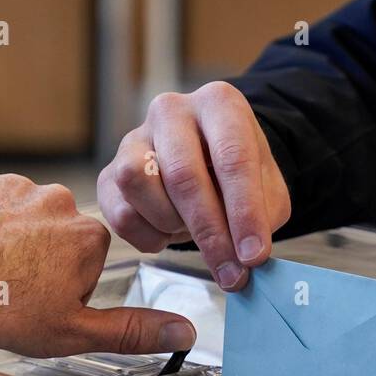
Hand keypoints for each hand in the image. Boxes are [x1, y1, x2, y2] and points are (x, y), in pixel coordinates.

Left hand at [0, 172, 195, 356]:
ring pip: (20, 220)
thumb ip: (132, 331)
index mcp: (88, 236)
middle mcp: (58, 199)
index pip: (91, 260)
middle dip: (40, 261)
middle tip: (12, 290)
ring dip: (7, 243)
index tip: (45, 301)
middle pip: (59, 236)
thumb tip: (184, 331)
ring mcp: (13, 186)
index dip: (68, 286)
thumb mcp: (71, 333)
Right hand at [99, 81, 290, 290]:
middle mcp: (171, 111)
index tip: (254, 255)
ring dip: (171, 223)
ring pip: (139, 184)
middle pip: (183, 175)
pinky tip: (168, 232)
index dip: (245, 212)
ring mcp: (134, 139)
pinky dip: (148, 236)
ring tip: (192, 229)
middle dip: (210, 232)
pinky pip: (121, 213)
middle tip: (230, 272)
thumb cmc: (235, 176)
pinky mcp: (109, 172)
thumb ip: (263, 217)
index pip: (232, 157)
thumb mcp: (266, 188)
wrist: (203, 164)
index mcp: (218, 104)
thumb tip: (247, 257)